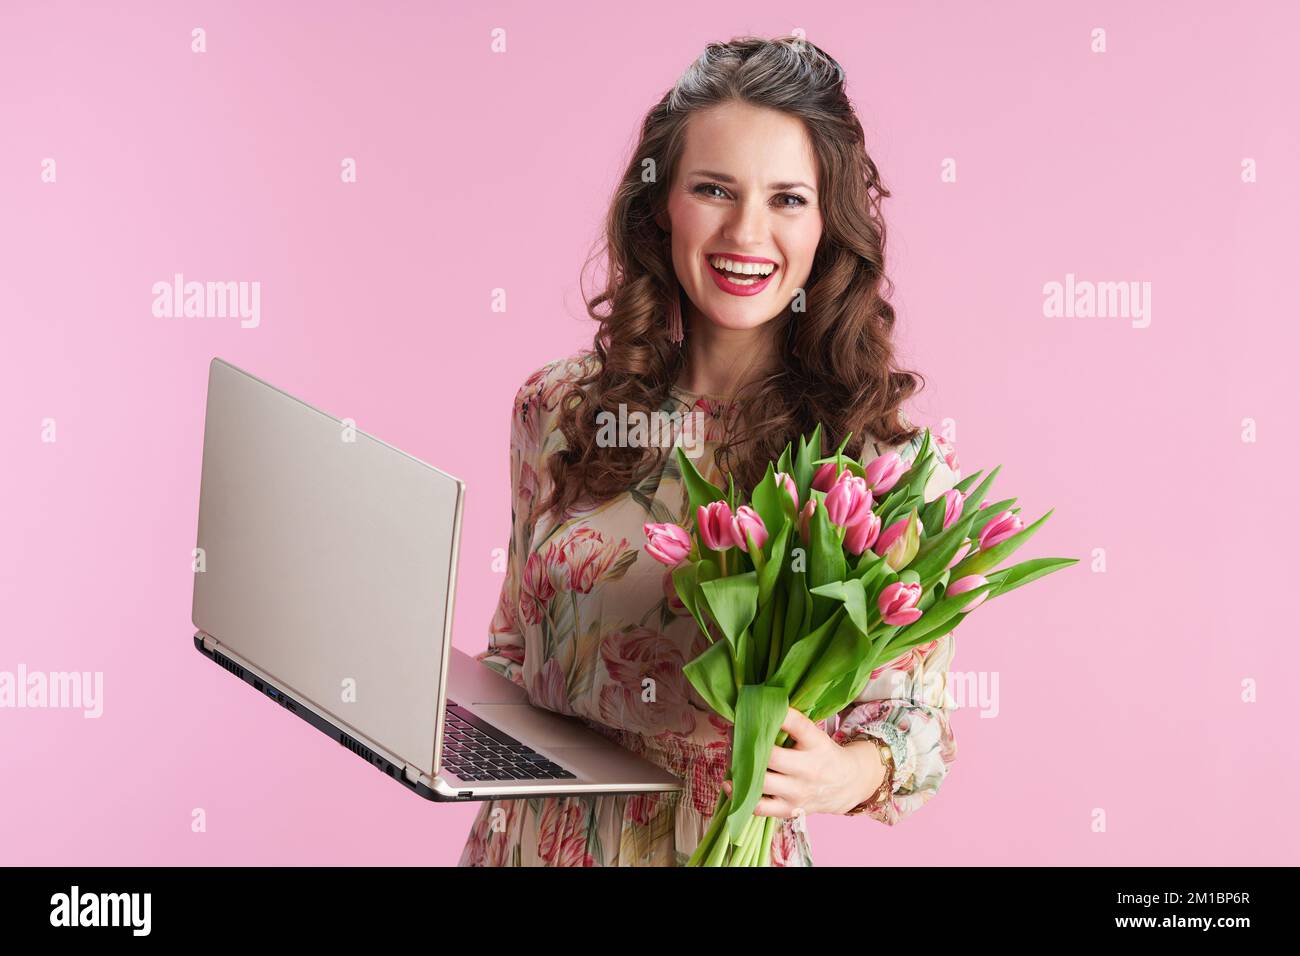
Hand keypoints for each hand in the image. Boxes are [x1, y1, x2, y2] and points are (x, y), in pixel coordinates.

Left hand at [721, 707, 885, 816]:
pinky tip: (731, 784)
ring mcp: (798, 792)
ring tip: (732, 756)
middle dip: (748, 745)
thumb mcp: (816, 735)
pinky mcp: (789, 809)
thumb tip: (757, 709)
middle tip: (735, 735)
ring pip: (762, 782)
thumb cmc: (822, 753)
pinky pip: (760, 807)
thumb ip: (792, 726)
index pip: (799, 725)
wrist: (847, 784)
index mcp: (817, 744)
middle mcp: (809, 769)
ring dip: (740, 769)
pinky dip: (741, 796)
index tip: (759, 707)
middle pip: (772, 757)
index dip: (779, 715)